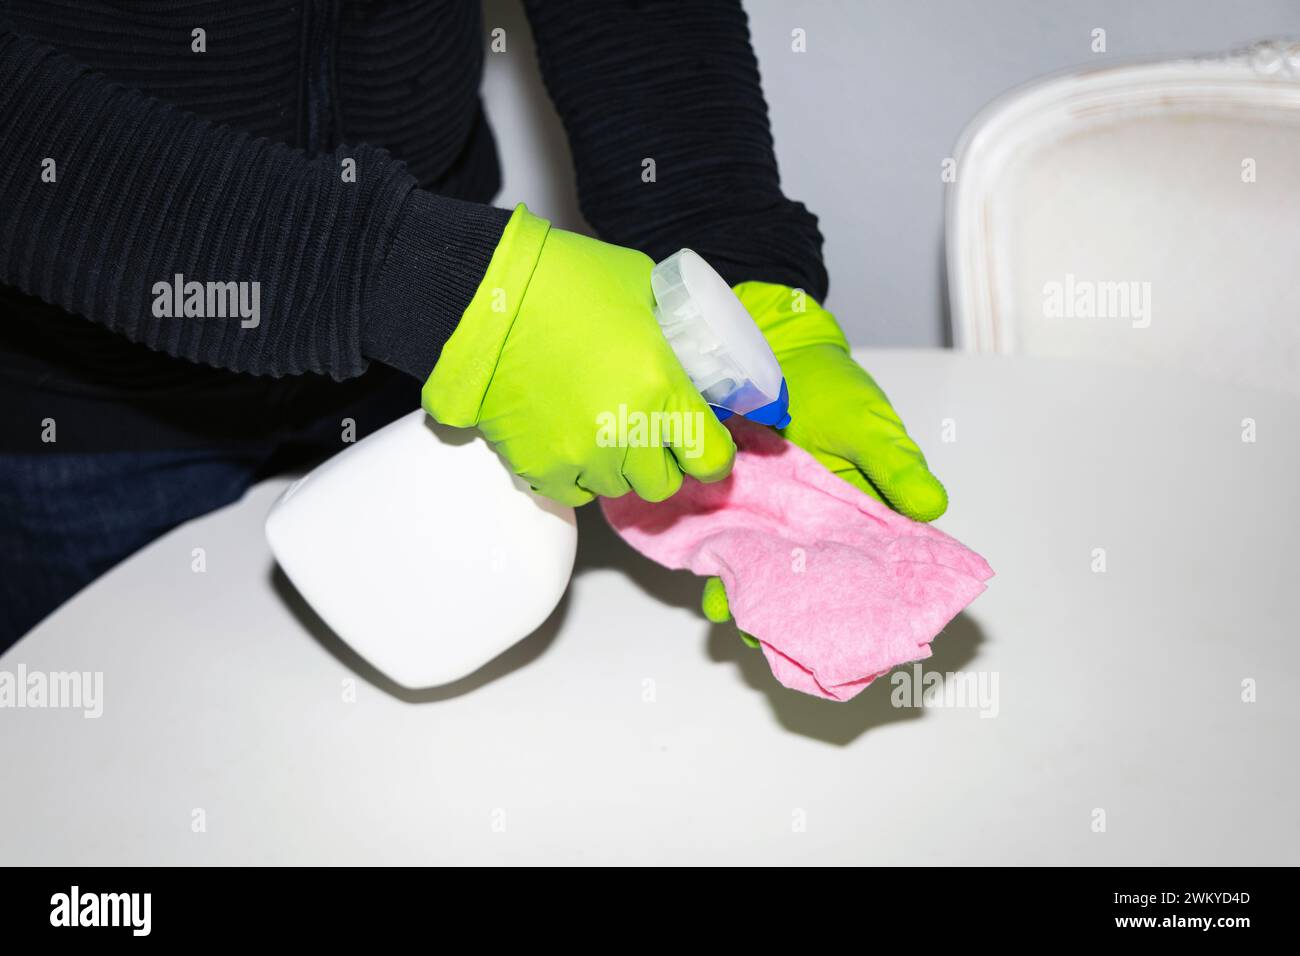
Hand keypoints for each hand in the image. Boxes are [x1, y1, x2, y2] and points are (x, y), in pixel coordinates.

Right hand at [423, 205, 735, 505]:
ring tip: (598, 424)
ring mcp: (580, 455)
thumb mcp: (644, 291)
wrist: (485, 293)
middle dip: (660, 460)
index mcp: (663, 388)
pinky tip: (567, 436)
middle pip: (663, 484)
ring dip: (615, 465)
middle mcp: (626, 433)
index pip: (710, 458)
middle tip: (646, 430)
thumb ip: (673, 335)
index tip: (701, 443)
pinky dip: (575, 472)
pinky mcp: (537, 465)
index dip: (710, 453)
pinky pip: (571, 491)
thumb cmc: (566, 279)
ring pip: (615, 488)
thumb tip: (689, 355)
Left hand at [701, 280, 946, 635]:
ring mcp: (756, 517)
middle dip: (774, 613)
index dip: (840, 610)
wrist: (773, 347)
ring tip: (722, 604)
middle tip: (760, 631)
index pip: (849, 578)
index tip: (830, 636)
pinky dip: (700, 549)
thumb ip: (896, 465)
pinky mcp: (718, 498)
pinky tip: (694, 564)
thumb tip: (933, 506)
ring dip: (733, 588)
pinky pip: (708, 532)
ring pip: (746, 567)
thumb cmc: (830, 387)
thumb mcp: (868, 424)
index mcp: (845, 523)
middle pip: (790, 585)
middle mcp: (800, 531)